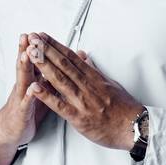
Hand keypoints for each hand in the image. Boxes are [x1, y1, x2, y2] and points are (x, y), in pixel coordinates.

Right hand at [0, 33, 52, 150]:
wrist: (11, 130)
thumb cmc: (28, 109)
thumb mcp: (40, 90)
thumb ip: (49, 76)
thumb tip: (59, 63)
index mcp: (30, 79)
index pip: (34, 60)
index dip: (37, 47)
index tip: (40, 32)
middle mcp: (24, 85)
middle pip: (26, 64)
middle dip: (27, 49)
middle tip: (29, 35)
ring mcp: (21, 98)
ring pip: (23, 79)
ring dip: (24, 66)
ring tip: (26, 54)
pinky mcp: (22, 112)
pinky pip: (26, 103)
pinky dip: (30, 95)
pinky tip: (33, 88)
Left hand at [25, 32, 142, 149]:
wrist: (135, 127)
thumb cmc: (124, 108)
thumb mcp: (110, 84)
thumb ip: (94, 71)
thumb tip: (84, 57)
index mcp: (93, 78)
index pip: (71, 58)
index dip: (55, 46)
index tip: (44, 37)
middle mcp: (86, 86)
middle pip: (63, 64)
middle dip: (46, 50)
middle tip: (33, 38)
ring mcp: (82, 101)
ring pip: (60, 79)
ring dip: (43, 65)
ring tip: (31, 53)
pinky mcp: (79, 117)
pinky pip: (59, 105)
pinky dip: (46, 96)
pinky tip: (34, 87)